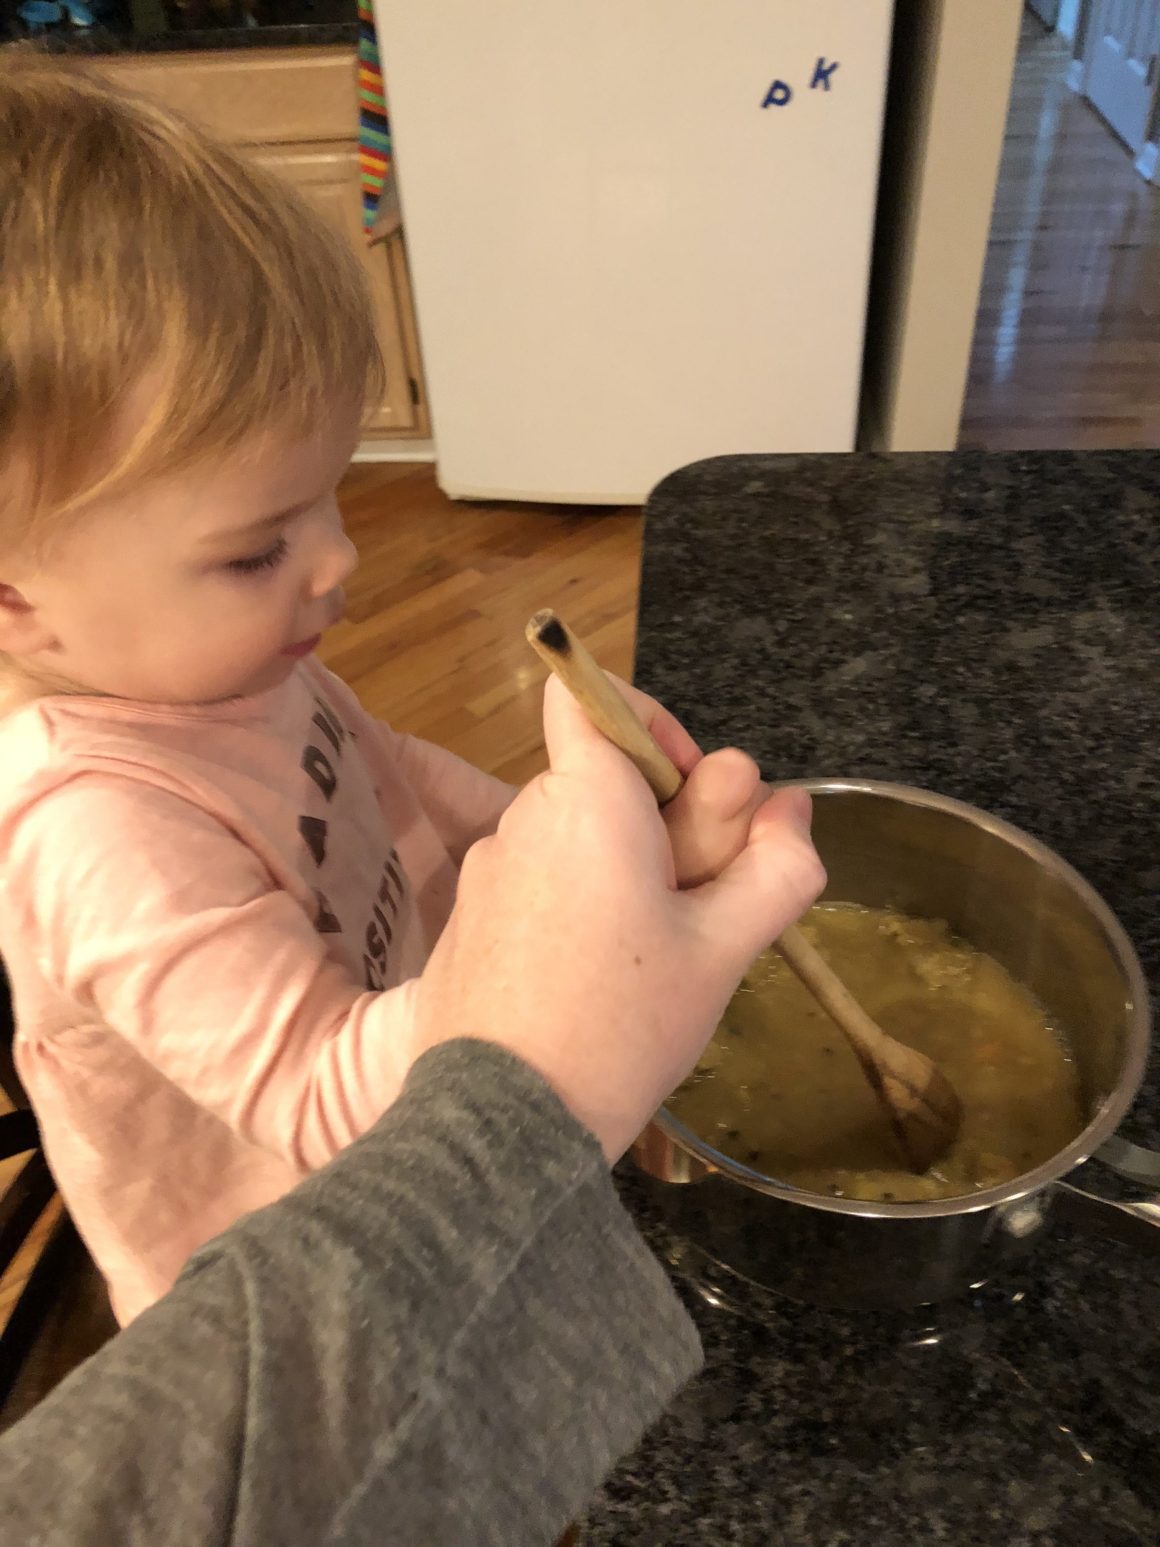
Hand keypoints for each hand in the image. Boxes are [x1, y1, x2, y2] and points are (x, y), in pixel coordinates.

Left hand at [411, 676, 824, 1160]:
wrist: (504, 1122)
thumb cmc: (622, 1024)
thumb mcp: (723, 950)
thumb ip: (775, 867)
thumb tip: (793, 808)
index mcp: (586, 799)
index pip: (590, 694)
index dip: (652, 724)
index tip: (694, 795)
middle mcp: (524, 817)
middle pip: (603, 780)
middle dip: (663, 823)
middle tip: (700, 905)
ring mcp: (489, 870)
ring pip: (575, 838)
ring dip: (623, 870)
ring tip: (652, 958)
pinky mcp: (470, 919)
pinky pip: (539, 883)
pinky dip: (578, 907)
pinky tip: (600, 983)